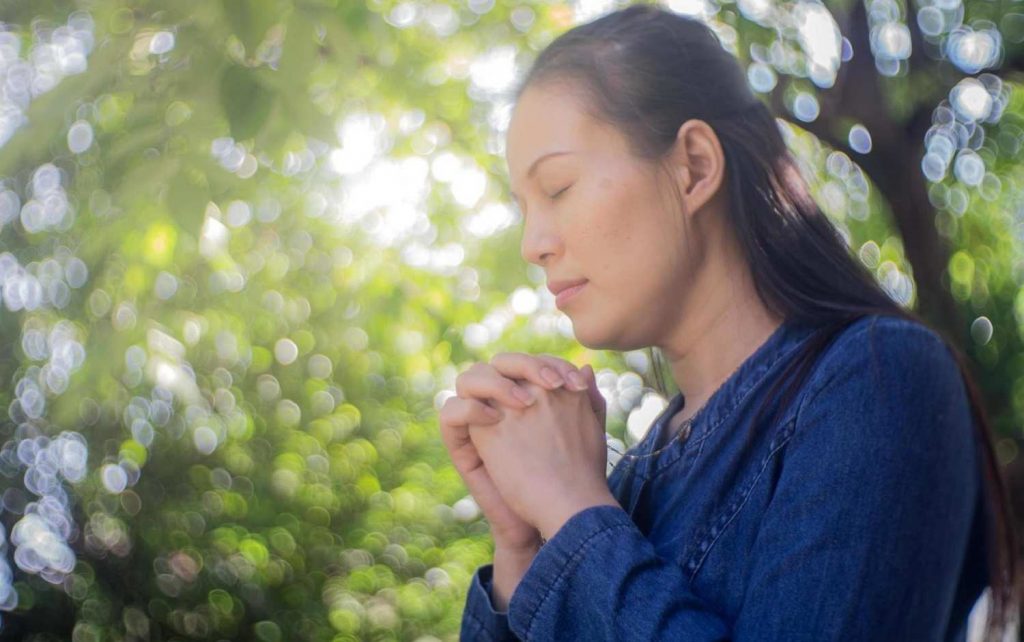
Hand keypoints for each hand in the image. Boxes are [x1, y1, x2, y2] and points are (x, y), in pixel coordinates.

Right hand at [439, 354, 603, 550]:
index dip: (550, 363)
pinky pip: (450, 412)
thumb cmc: (569, 474)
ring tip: (524, 402)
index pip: (527, 360)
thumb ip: (586, 399)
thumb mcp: (583, 430)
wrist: (553, 516)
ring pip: (470, 379)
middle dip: (525, 366)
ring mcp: (476, 421)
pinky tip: (496, 418)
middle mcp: (498, 403)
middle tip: (551, 385)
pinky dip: (469, 408)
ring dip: (497, 382)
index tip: (577, 383)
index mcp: (526, 395)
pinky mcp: (461, 443)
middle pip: (498, 362)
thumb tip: (588, 368)